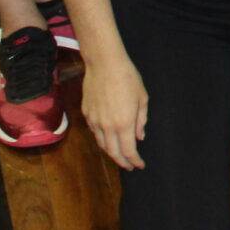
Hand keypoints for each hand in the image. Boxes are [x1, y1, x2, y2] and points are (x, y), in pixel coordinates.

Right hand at [82, 53, 148, 169]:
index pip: (128, 151)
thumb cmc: (127, 77)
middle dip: (122, 162)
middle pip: (113, 152)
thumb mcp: (142, 98)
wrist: (104, 63)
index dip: (134, 161)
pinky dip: (102, 139)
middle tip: (129, 165)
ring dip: (111, 152)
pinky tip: (108, 137)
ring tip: (119, 154)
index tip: (139, 165)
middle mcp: (107, 126)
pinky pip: (94, 132)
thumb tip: (140, 137)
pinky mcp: (86, 113)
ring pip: (102, 144)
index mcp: (124, 123)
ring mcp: (95, 121)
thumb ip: (141, 120)